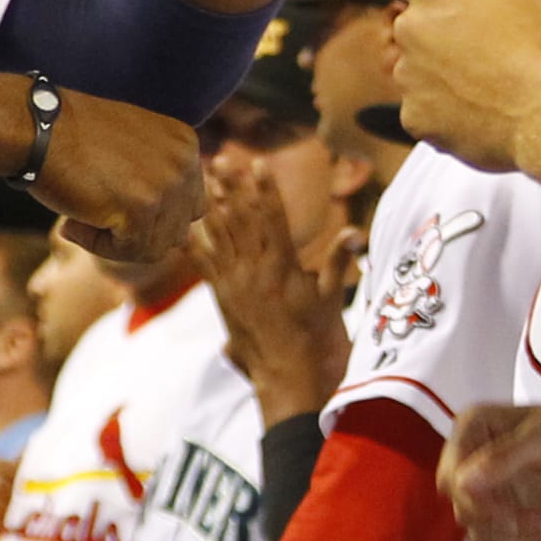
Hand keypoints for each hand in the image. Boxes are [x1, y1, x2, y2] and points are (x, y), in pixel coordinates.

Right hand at [0, 78, 205, 262]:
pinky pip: (129, 251)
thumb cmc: (72, 138)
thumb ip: (158, 178)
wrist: (34, 126)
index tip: (111, 204)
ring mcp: (167, 185)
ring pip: (155, 247)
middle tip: (96, 218)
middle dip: (137, 234)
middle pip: (175, 231)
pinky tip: (72, 224)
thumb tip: (177, 238)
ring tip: (81, 219)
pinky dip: (97, 246)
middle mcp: (185, 163)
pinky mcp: (141, 208)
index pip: (187, 207)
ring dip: (117, 243)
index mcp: (186, 145)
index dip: (149, 217)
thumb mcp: (132, 147)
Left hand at [198, 157, 357, 416]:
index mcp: (283, 267)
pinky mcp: (224, 302)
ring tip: (204, 180)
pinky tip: (186, 227)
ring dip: (212, 206)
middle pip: (240, 219)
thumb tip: (354, 232)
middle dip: (231, 187)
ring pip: (221, 237)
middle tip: (221, 159)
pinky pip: (206, 266)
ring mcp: (235, 286)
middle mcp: (255, 272)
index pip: (273, 218)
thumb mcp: (332, 298)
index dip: (266, 188)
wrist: (290, 380)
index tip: (259, 163)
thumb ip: (337, 261)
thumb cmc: (318, 342)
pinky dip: (195, 245)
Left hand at [390, 0, 540, 174]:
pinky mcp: (415, 118)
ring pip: (414, 69)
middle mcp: (412, 31)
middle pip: (411, 26)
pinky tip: (475, 114)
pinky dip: (440, 112)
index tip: (450, 1)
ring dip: (436, 73)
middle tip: (478, 49)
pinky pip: (421, 110)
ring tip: (482, 86)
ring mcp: (409, 77)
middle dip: (434, 33)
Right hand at [438, 403, 540, 540]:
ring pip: (482, 532)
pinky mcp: (507, 513)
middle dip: (505, 521)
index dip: (475, 502)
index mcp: (474, 427)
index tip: (509, 516)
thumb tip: (465, 482)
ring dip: (523, 537)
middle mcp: (474, 458)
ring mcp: (490, 488)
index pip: (452, 476)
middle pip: (464, 509)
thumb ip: (504, 458)